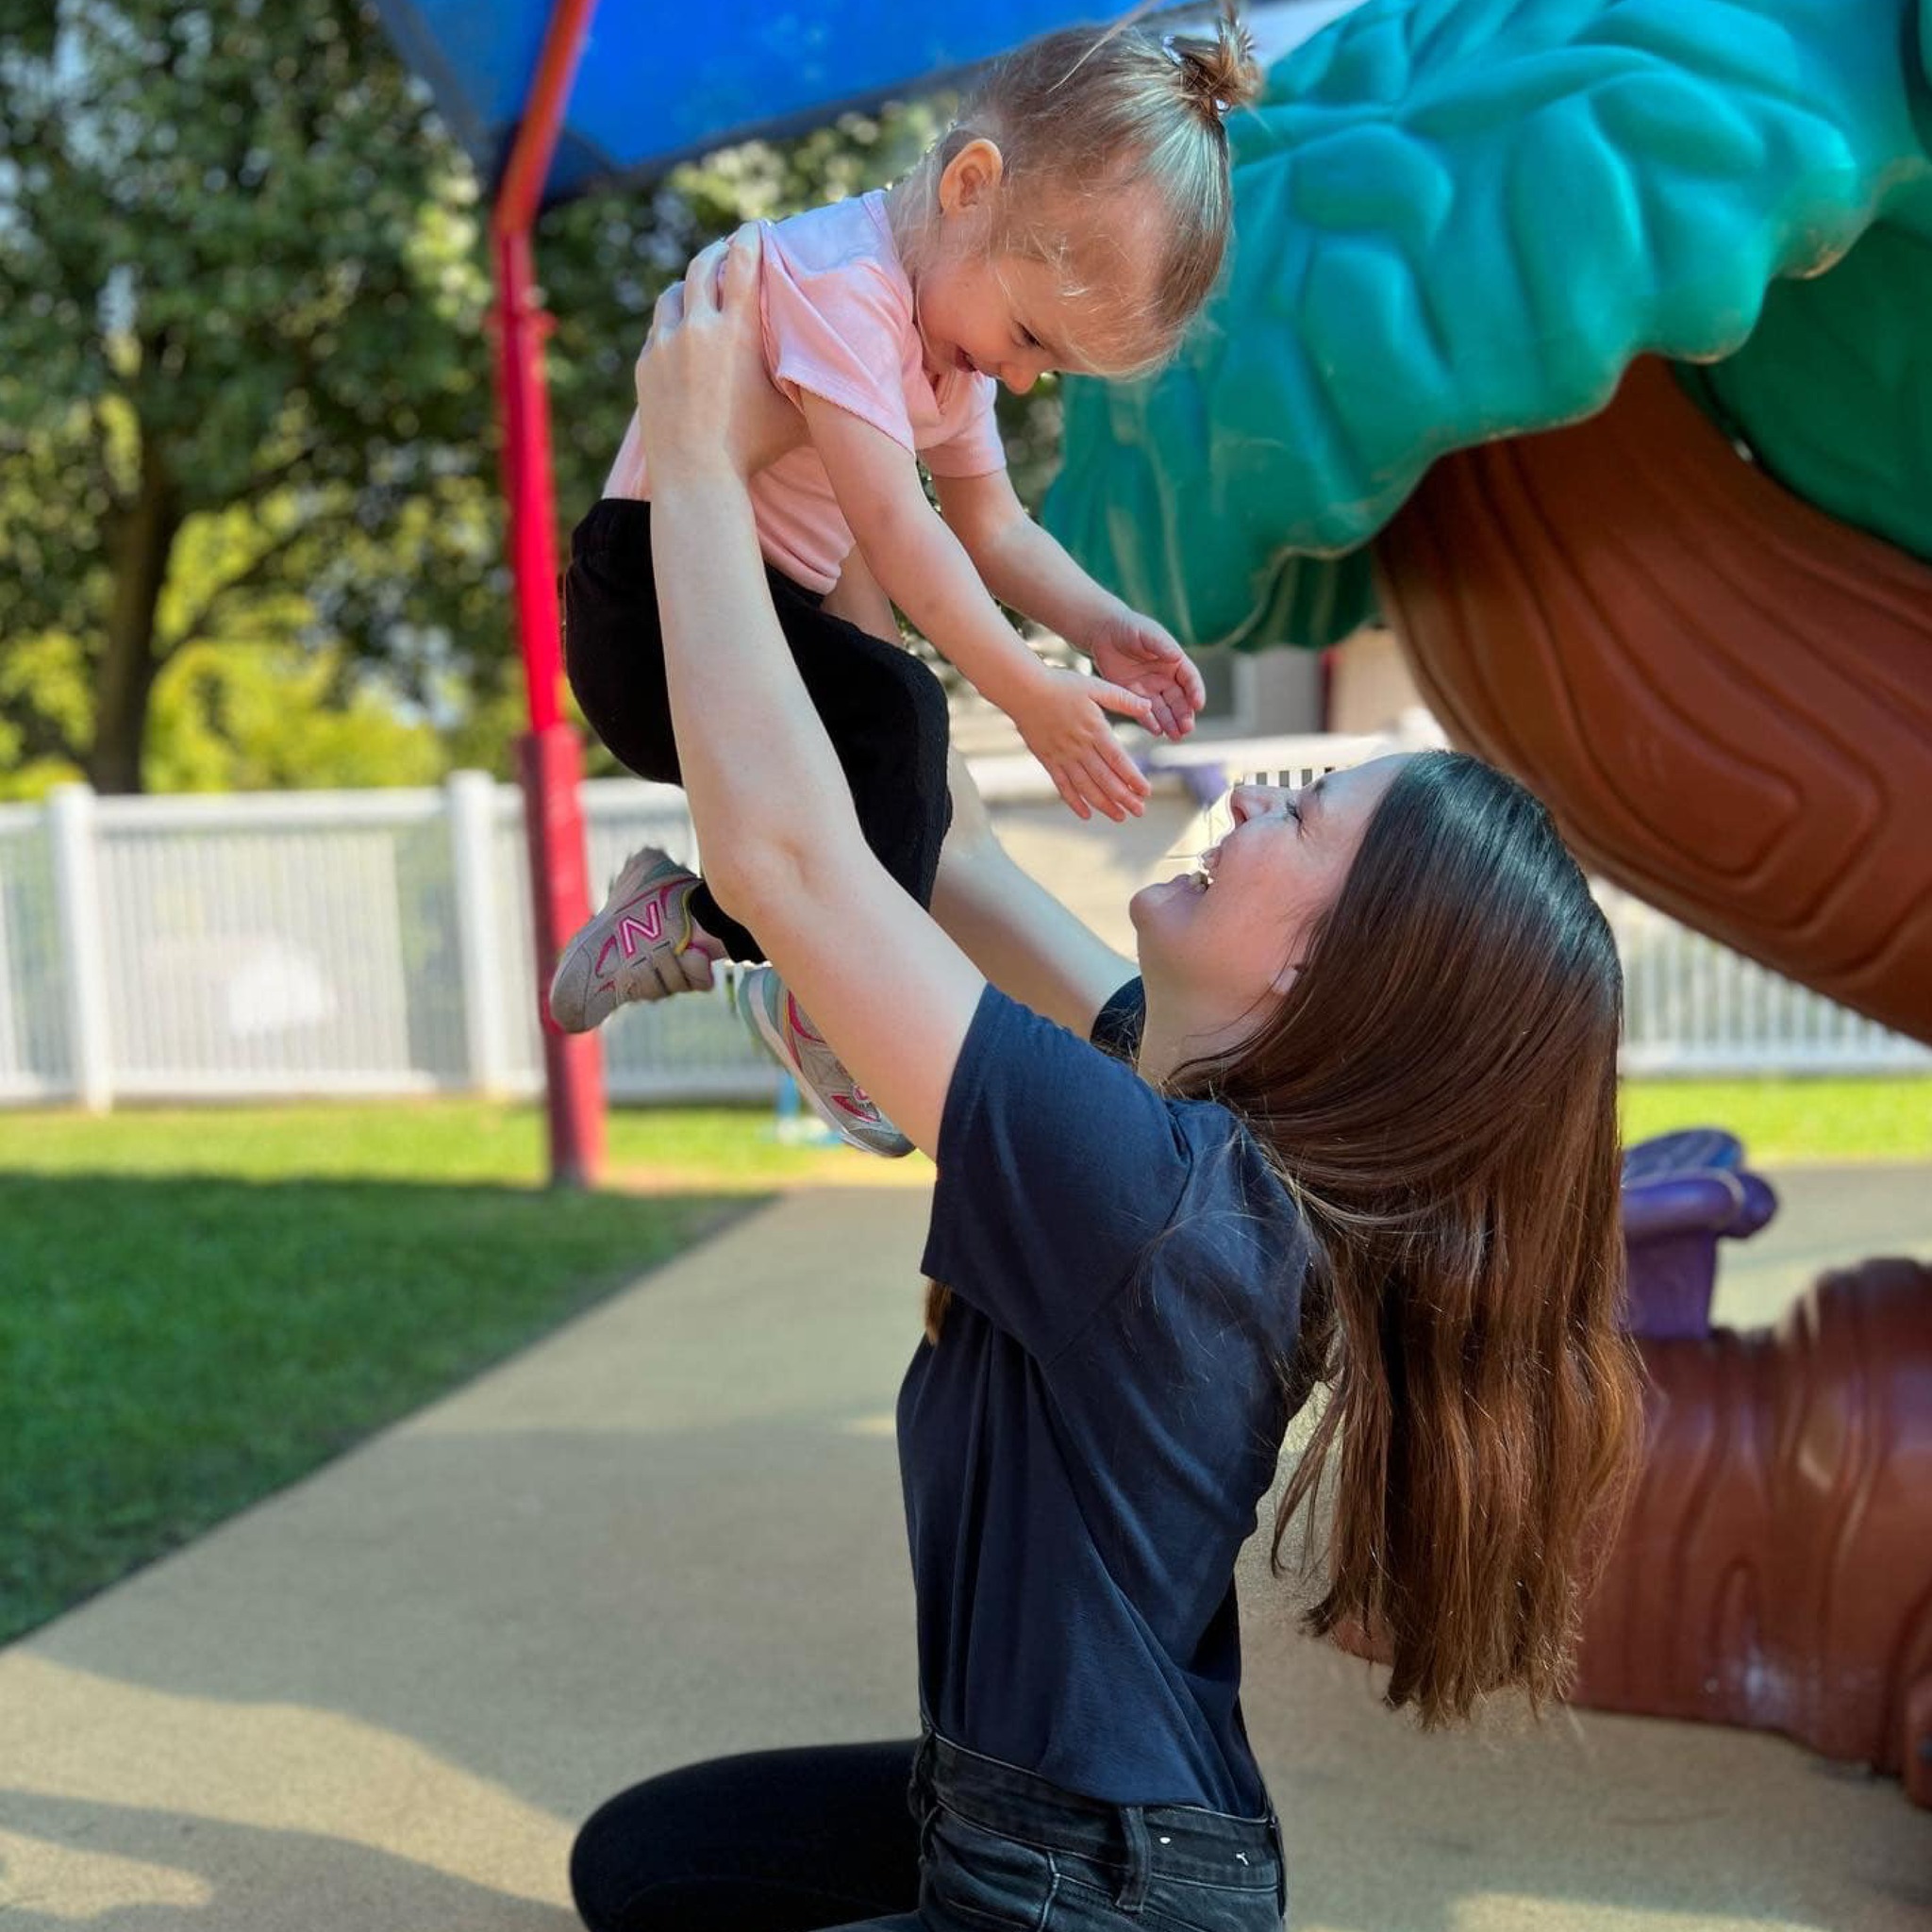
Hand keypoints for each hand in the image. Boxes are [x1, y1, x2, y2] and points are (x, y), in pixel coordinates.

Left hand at [634, 226, 794, 481]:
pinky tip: (682, 326)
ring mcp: (665, 344)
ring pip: (673, 292)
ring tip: (700, 282)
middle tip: (730, 247)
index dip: (751, 238)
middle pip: (702, 266)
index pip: (742, 262)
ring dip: (689, 282)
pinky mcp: (647, 364)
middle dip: (719, 251)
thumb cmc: (753, 448)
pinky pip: (659, 328)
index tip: (757, 227)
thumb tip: (852, 373)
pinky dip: (673, 319)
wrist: (696, 475)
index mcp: (734, 330)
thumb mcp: (794, 414)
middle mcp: (696, 328)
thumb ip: (813, 382)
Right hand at [1009, 665, 1155, 821]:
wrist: (1023, 690)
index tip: (1146, 792)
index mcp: (1095, 730)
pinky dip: (1074, 802)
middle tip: (1140, 812)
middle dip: (1124, 798)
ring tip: (1120, 817)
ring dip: (1104, 804)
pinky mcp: (1048, 761)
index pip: (1119, 760)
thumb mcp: (1096, 686)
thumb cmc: (1061, 685)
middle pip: (1106, 779)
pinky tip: (1086, 814)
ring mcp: (1063, 757)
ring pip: (1086, 787)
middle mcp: (1080, 748)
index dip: (1133, 778)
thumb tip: (1149, 706)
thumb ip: (1123, 698)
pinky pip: (1063, 786)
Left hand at [1077, 607, 1206, 739]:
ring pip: (1164, 710)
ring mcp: (1150, 689)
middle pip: (1179, 700)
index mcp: (1175, 662)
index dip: (1195, 692)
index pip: (1190, 679)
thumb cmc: (1129, 627)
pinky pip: (1144, 712)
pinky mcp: (1133, 695)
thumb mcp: (1147, 633)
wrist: (1104, 633)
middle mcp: (1166, 678)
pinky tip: (1156, 732)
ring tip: (1176, 737)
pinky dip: (1150, 722)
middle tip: (1188, 729)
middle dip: (1184, 715)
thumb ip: (1161, 644)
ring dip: (1171, 723)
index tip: (1198, 705)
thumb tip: (1176, 656)